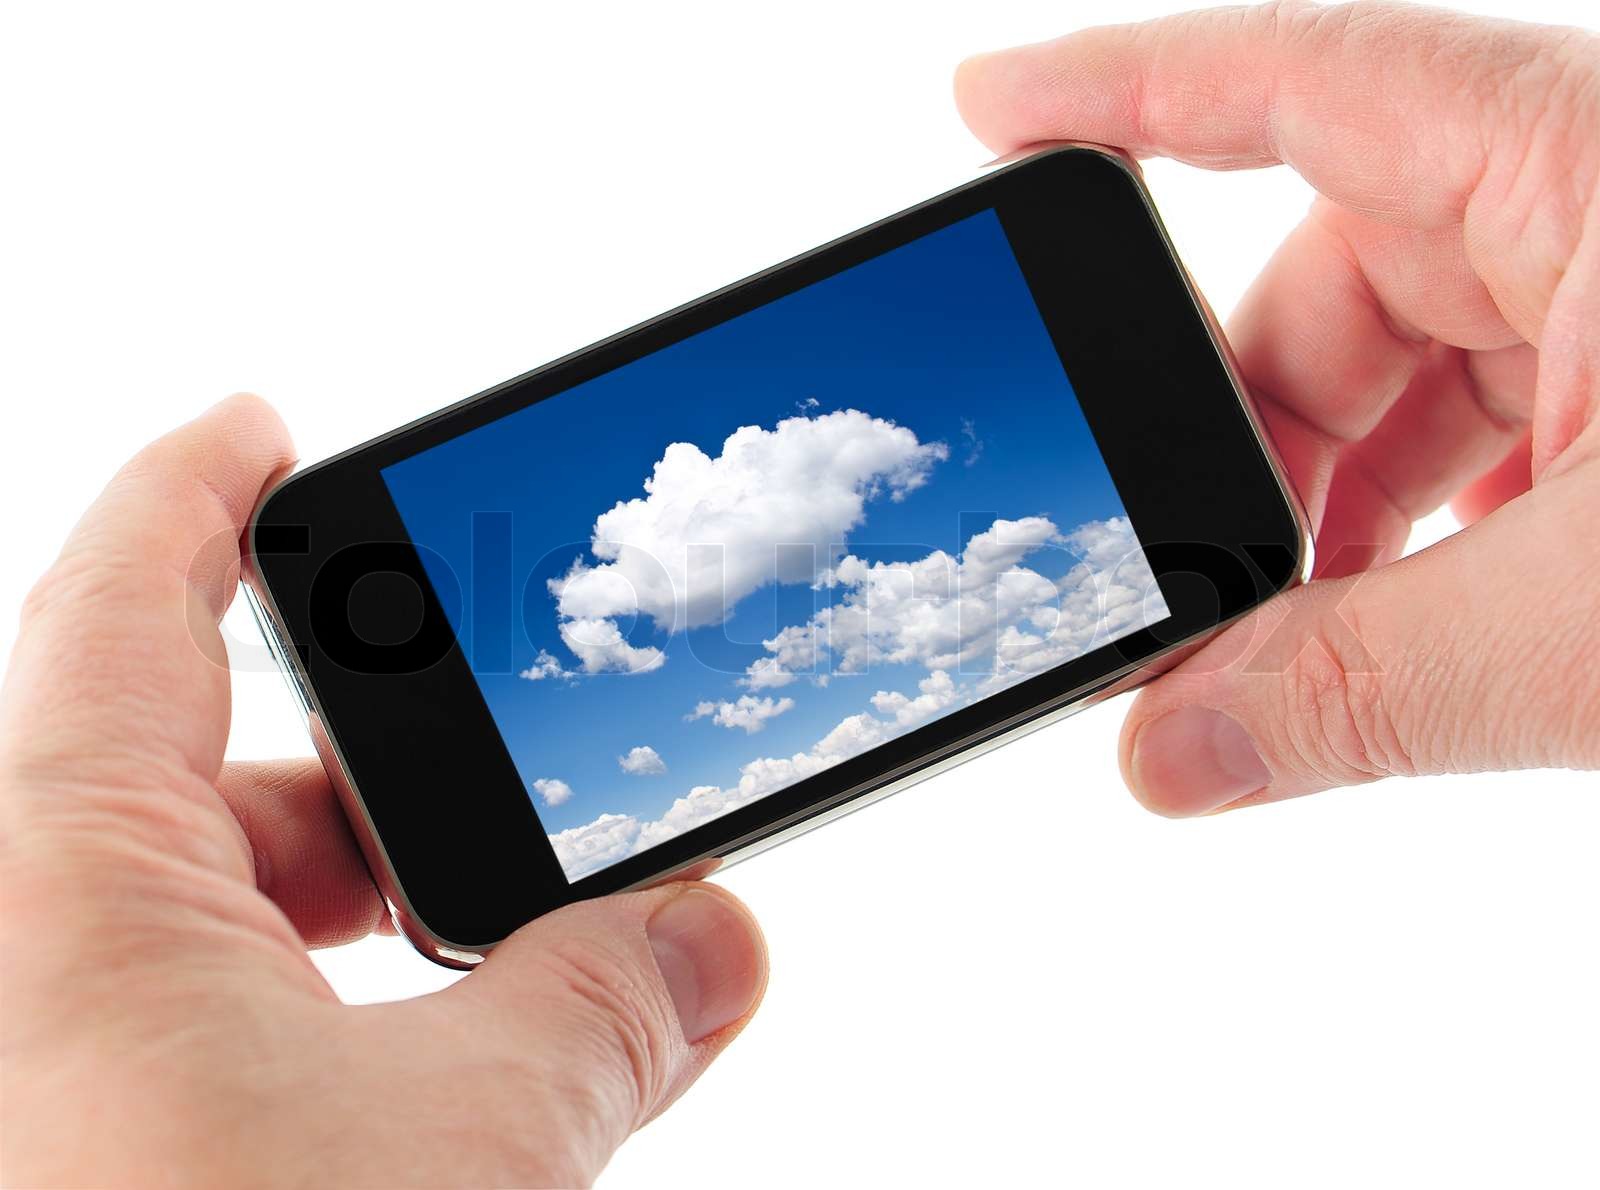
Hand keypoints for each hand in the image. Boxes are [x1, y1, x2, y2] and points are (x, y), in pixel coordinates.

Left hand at [0, 396, 766, 1186]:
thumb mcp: (464, 1143)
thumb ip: (604, 1012)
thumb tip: (709, 941)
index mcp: (62, 887)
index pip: (121, 602)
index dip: (199, 486)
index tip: (262, 423)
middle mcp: (36, 955)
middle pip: (201, 772)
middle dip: (375, 757)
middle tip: (505, 757)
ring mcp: (63, 1056)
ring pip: (221, 915)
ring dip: (374, 917)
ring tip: (517, 955)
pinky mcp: (100, 1145)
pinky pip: (217, 1021)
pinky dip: (338, 1018)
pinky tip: (441, 1070)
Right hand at [957, 0, 1599, 813]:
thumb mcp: (1592, 630)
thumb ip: (1358, 690)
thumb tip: (1165, 751)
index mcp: (1589, 159)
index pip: (1302, 77)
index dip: (1123, 90)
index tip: (989, 111)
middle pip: (1332, 268)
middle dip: (1244, 435)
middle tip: (1193, 580)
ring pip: (1407, 355)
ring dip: (1340, 498)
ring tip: (1334, 631)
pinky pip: (1487, 403)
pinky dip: (1428, 510)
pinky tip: (1431, 608)